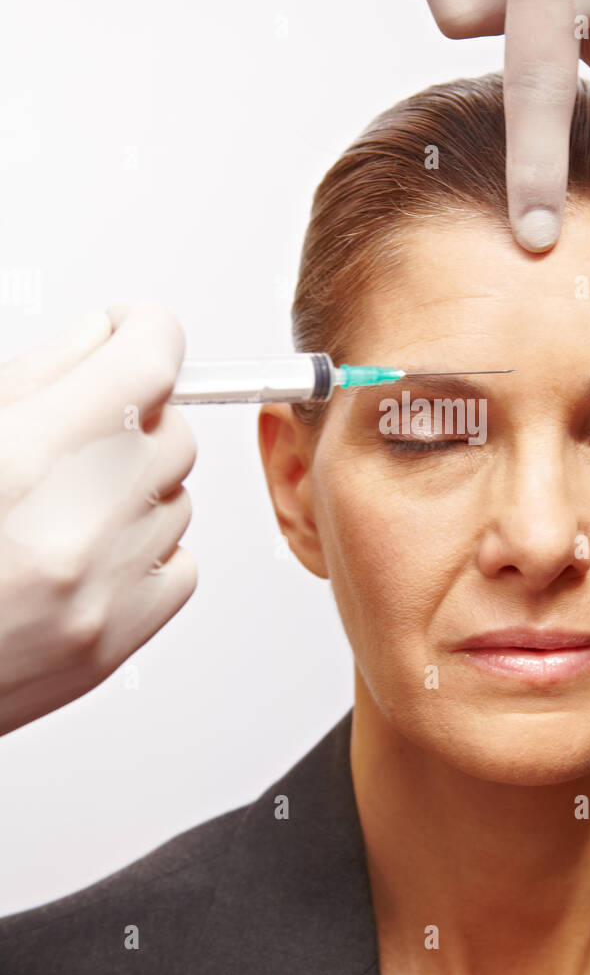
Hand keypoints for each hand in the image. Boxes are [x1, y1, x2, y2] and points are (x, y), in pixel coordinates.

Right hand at [0, 302, 196, 735]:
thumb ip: (35, 378)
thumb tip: (100, 336)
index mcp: (25, 460)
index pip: (149, 364)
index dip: (147, 331)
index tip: (133, 328)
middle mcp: (73, 530)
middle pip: (173, 431)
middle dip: (134, 416)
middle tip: (78, 427)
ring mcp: (100, 595)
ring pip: (177, 499)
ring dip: (135, 487)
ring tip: (60, 503)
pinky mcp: (113, 646)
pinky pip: (177, 566)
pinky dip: (143, 551)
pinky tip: (81, 552)